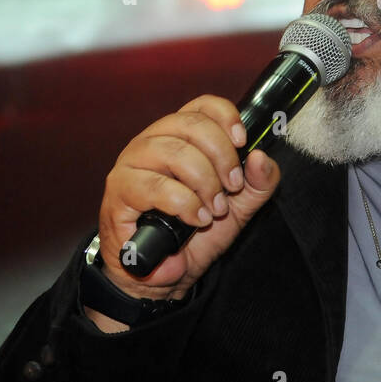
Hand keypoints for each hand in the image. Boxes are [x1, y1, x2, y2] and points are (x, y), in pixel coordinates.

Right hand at [97, 95, 281, 301]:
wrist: (166, 275)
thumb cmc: (195, 234)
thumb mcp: (239, 208)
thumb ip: (258, 183)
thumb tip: (261, 158)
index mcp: (180, 137)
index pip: (201, 106)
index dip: (225, 117)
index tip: (242, 141)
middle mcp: (153, 142)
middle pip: (191, 125)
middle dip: (221, 156)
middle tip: (231, 187)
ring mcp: (132, 163)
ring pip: (174, 152)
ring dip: (204, 182)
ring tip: (214, 209)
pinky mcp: (119, 190)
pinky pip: (156, 185)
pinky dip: (184, 203)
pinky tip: (194, 219)